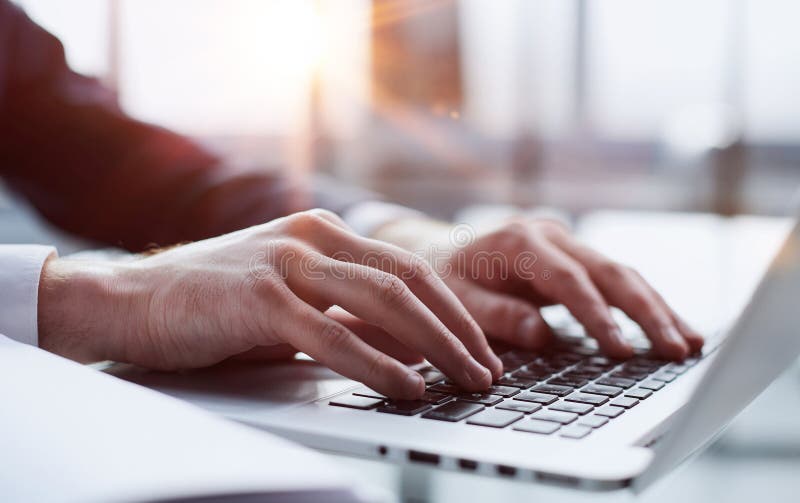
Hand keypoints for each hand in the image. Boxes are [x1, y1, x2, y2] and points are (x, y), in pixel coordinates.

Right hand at [38, 209, 501, 397]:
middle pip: (409, 282)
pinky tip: (408, 387)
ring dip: (435, 346)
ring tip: (466, 381)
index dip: (453, 310)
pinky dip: (379, 363)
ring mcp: (286, 263)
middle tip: (489, 369)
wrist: (130, 301)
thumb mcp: (291, 304)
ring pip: (383, 302)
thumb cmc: (214, 307)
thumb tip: (408, 345)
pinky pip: (333, 335)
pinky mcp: (259, 298)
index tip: (480, 347)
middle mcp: (311, 238)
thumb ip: (344, 315)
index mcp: (323, 234)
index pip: (409, 268)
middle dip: (458, 329)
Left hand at [375, 216, 703, 359]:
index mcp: (519, 241)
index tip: (620, 349)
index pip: (568, 280)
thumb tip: (541, 336)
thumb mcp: (455, 298)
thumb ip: (495, 315)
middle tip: (676, 348)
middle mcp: (550, 234)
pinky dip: (643, 305)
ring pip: (622, 273)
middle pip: (609, 271)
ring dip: (656, 308)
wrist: (440, 250)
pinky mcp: (576, 257)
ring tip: (689, 343)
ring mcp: (567, 242)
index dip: (595, 315)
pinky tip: (669, 326)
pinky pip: (615, 280)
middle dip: (646, 311)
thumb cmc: (445, 279)